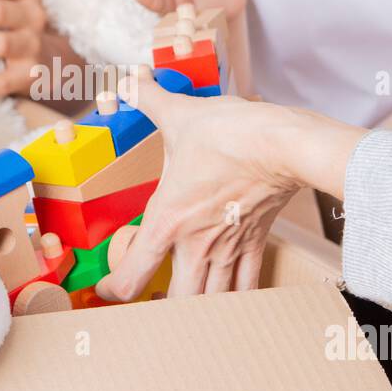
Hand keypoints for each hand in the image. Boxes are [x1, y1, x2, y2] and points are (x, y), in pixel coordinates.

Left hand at [95, 69, 365, 301]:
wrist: (284, 145)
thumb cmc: (230, 134)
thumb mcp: (181, 114)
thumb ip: (148, 98)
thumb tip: (131, 78)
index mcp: (168, 221)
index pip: (133, 275)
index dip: (113, 291)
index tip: (107, 289)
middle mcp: (196, 244)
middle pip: (176, 303)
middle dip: (160, 312)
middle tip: (149, 305)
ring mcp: (229, 248)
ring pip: (212, 301)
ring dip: (198, 311)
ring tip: (186, 310)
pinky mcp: (256, 243)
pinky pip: (247, 286)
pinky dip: (237, 299)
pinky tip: (232, 302)